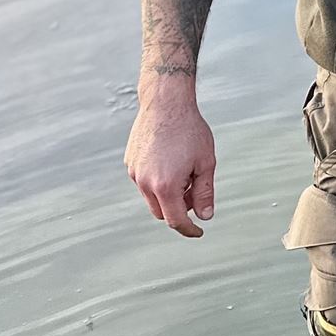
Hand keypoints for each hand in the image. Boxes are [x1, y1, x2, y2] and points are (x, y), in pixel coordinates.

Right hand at [125, 88, 217, 237]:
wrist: (166, 103)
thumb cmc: (189, 130)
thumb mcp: (205, 163)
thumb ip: (205, 192)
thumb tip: (205, 216)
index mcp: (165, 186)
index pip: (176, 220)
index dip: (189, 230)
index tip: (198, 232)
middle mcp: (145, 182)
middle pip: (162, 212)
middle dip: (180, 209)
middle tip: (196, 192)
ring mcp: (135, 173)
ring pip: (152, 197)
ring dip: (169, 195)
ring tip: (185, 171)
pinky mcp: (130, 163)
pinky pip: (145, 182)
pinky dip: (158, 181)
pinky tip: (171, 161)